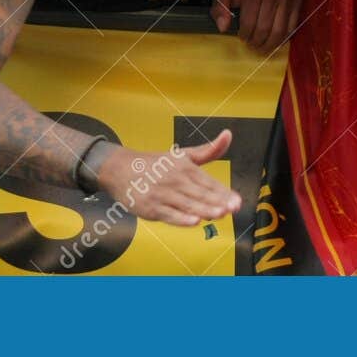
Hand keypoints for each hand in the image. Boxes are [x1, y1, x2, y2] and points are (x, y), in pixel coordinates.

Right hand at [94, 129, 240, 226]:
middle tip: (232, 208)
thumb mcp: (182, 155)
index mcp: (185, 167)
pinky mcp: (151, 207)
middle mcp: (175, 179)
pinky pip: (168, 214)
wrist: (120, 169)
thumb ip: (208, 150)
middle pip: (200, 193)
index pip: (208, 182)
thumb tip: (228, 134)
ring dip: (203, 209)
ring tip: (219, 214)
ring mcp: (163, 194)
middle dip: (217, 201)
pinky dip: (181, 218)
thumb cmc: (155, 164)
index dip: (223, 192)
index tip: (237, 200)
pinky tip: (193, 222)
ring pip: (187, 204)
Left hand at [211, 0, 301, 54]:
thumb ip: (218, 8)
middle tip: (253, 46)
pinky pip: (292, 27)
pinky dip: (284, 38)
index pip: (248, 22)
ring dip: (270, 44)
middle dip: (257, 42)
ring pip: (279, 31)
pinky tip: (276, 41)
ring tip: (264, 47)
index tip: (243, 38)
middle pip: (264, 29)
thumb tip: (222, 28)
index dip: (245, 35)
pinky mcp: (298, 0)